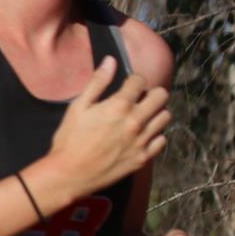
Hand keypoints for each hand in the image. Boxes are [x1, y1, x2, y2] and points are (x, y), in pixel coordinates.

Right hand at [40, 58, 170, 201]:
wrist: (69, 174)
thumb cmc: (69, 140)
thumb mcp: (78, 107)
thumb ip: (97, 83)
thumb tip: (110, 61)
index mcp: (119, 105)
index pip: (140, 80)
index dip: (133, 80)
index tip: (127, 85)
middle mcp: (135, 121)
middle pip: (161, 96)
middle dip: (151, 93)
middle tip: (139, 99)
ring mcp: (141, 141)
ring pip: (165, 117)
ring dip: (155, 113)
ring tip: (142, 117)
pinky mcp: (142, 158)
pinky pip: (161, 141)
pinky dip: (155, 135)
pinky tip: (143, 136)